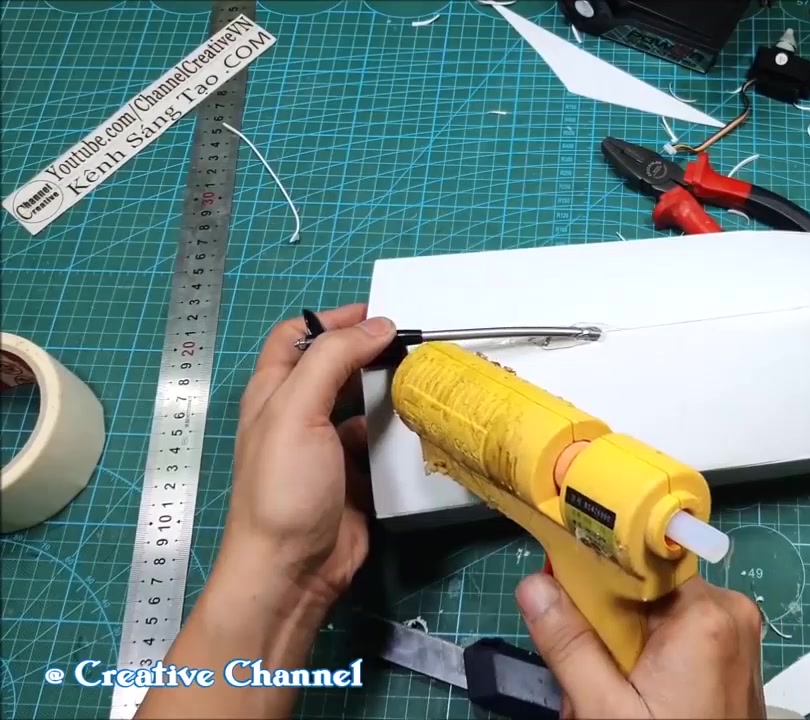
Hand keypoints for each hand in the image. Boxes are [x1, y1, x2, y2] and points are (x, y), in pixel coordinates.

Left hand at [218, 304, 396, 607]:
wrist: (292, 570)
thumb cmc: (284, 488)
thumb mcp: (298, 411)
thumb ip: (334, 361)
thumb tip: (377, 326)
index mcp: (274, 392)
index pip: (298, 336)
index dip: (333, 319)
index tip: (378, 314)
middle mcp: (299, 415)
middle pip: (336, 367)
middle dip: (371, 352)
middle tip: (414, 345)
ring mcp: (328, 447)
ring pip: (363, 404)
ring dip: (391, 391)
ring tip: (428, 379)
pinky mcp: (355, 477)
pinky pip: (381, 443)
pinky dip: (400, 432)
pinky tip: (424, 425)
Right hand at [515, 573, 765, 718]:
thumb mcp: (608, 710)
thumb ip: (570, 645)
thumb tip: (535, 587)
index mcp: (704, 615)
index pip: (636, 563)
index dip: (592, 575)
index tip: (557, 592)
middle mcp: (728, 615)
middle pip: (643, 594)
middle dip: (603, 630)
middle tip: (579, 679)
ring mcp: (734, 638)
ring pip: (656, 620)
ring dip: (620, 653)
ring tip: (600, 700)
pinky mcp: (731, 659)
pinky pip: (677, 642)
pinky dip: (647, 664)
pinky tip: (628, 700)